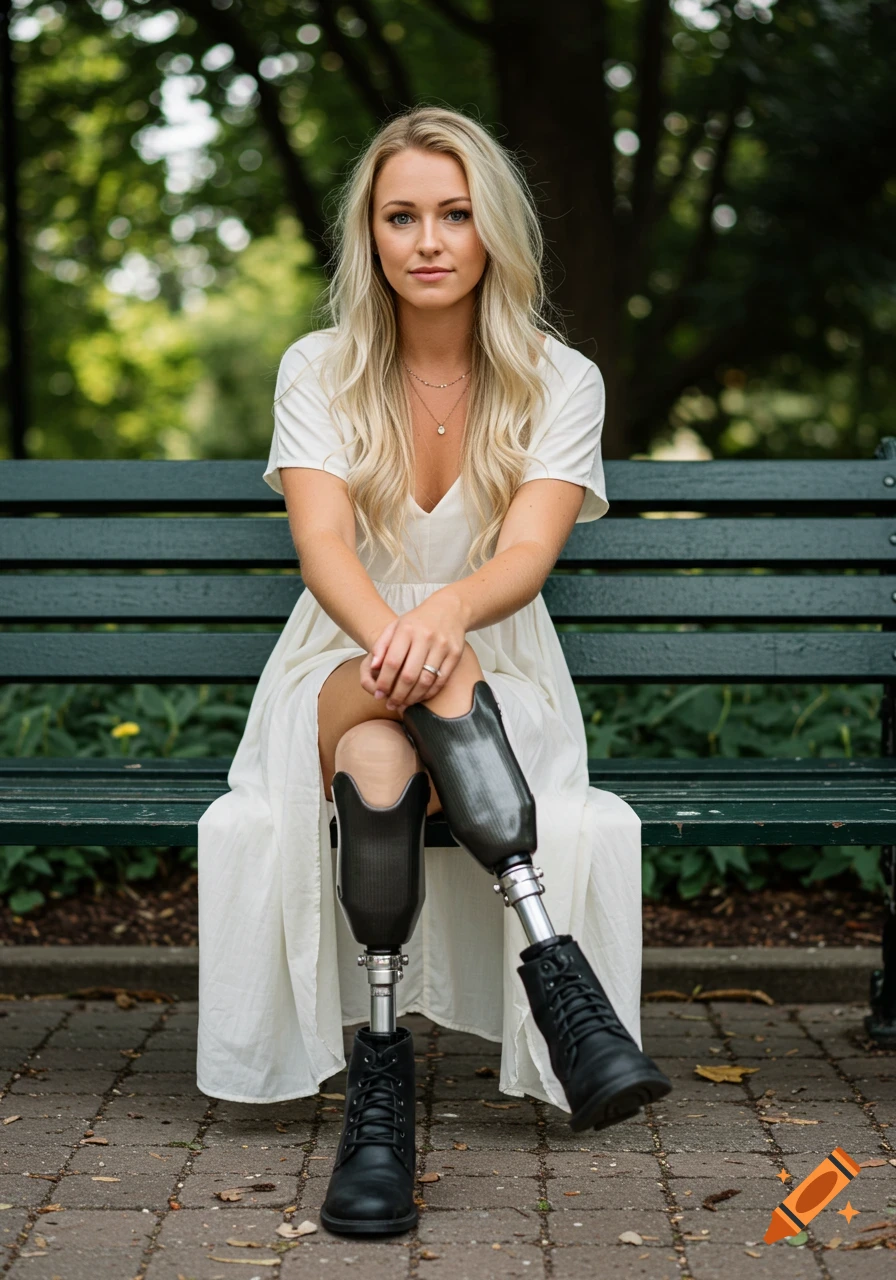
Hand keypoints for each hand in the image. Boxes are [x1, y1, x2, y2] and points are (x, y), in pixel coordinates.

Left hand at [362, 592, 466, 710]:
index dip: (384, 682)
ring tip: (403, 704)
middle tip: (390, 705)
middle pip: (409, 675)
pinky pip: (441, 680)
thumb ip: (381, 645)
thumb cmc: (417, 621)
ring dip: (413, 697)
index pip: (392, 662)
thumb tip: (373, 667)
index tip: (379, 694)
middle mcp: (425, 637)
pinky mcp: (455, 654)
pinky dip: (429, 693)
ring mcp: (442, 646)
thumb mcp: (395, 627)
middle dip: (397, 695)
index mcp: (407, 630)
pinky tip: (419, 698)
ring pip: (426, 681)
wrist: (449, 609)